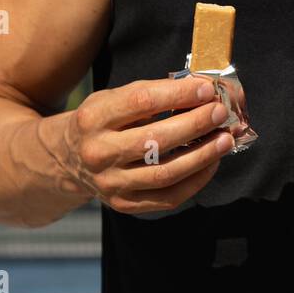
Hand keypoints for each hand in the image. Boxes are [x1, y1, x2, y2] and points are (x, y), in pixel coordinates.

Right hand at [60, 74, 239, 214]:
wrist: (68, 159)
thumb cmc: (102, 121)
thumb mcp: (113, 98)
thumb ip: (152, 93)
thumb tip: (201, 91)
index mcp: (94, 117)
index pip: (142, 101)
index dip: (178, 94)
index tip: (206, 88)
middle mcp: (99, 152)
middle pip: (155, 140)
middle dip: (195, 124)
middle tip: (220, 112)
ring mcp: (111, 183)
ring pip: (164, 173)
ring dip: (202, 156)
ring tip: (225, 139)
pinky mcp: (124, 204)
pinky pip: (167, 198)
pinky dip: (195, 181)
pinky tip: (212, 163)